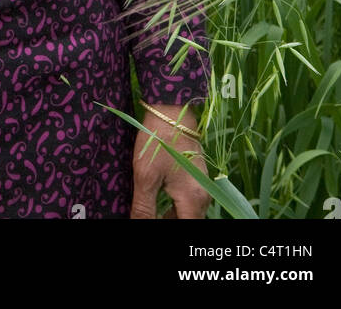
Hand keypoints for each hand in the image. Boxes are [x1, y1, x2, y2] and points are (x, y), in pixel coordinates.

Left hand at [129, 103, 210, 218]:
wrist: (172, 110)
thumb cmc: (158, 140)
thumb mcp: (145, 176)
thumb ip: (144, 208)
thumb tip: (137, 225)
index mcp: (193, 200)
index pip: (184, 228)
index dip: (165, 230)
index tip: (149, 221)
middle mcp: (203, 196)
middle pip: (187, 222)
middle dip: (167, 223)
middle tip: (147, 216)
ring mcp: (202, 186)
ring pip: (188, 214)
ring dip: (171, 217)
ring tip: (150, 213)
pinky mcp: (197, 177)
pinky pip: (189, 202)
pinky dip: (175, 207)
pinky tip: (160, 203)